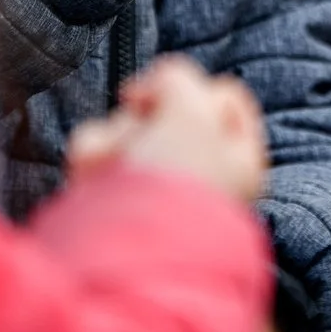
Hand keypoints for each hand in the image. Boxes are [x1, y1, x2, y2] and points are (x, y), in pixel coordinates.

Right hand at [65, 55, 266, 203]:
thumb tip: (149, 92)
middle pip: (167, 112)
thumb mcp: (192, 110)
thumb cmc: (175, 180)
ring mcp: (152, 189)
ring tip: (113, 164)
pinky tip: (90, 175)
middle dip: (145, 119)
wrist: (125, 252)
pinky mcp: (110, 201)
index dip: (191, 87)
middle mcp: (198, 176)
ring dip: (116, 137)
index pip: (221, 97)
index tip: (161, 92)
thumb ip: (177, 79)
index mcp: (240, 159)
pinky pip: (97, 154)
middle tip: (144, 138)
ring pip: (128, 128)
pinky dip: (92, 156)